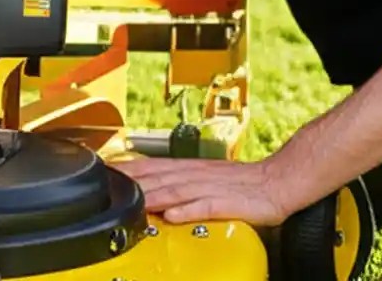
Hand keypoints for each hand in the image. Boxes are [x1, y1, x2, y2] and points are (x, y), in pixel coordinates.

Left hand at [111, 157, 292, 226]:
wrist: (280, 180)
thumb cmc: (245, 183)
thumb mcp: (207, 178)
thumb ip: (180, 184)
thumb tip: (154, 190)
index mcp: (191, 169)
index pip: (151, 166)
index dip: (126, 169)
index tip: (101, 171)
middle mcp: (197, 175)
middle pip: (158, 178)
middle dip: (131, 182)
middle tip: (106, 186)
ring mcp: (212, 187)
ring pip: (177, 190)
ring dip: (152, 195)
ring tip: (131, 201)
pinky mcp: (228, 202)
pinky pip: (206, 206)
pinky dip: (189, 210)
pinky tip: (173, 216)